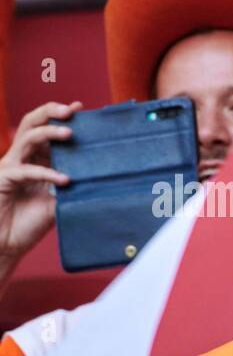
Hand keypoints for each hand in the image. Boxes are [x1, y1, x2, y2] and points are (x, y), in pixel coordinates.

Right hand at [0, 102, 79, 280]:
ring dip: (49, 133)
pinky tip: (64, 180)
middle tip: (72, 110)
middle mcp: (21, 158)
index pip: (48, 132)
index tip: (82, 109)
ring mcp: (10, 166)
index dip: (60, 118)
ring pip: (27, 138)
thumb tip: (100, 182)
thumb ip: (71, 190)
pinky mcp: (4, 178)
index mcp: (34, 160)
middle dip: (50, 112)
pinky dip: (46, 173)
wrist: (7, 245)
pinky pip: (26, 170)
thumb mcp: (57, 203)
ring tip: (70, 133)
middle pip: (32, 124)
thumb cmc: (28, 224)